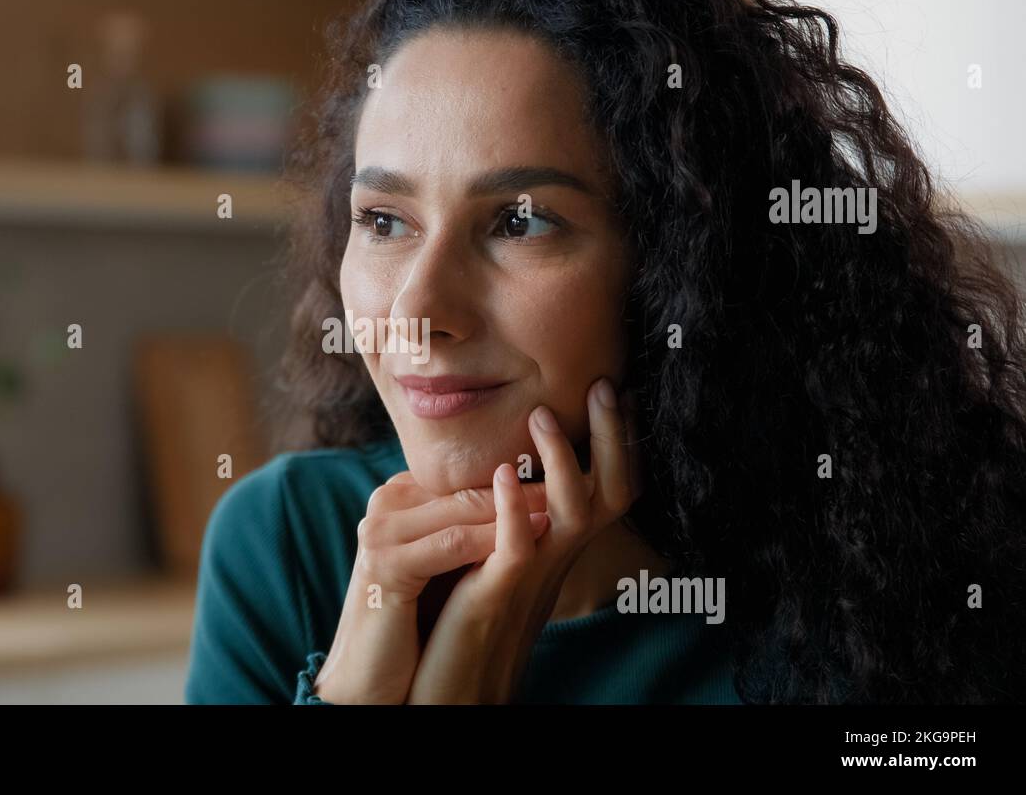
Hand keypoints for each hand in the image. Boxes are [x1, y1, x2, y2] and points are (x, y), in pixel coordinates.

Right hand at [312, 467, 547, 703]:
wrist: (367, 671)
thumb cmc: (409, 620)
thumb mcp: (438, 563)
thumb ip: (462, 526)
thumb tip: (524, 502)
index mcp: (396, 498)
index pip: (463, 478)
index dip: (514, 479)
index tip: (560, 477)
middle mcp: (384, 506)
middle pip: (465, 488)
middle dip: (522, 487)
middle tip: (570, 482)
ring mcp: (380, 531)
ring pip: (462, 510)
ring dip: (518, 505)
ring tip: (562, 504)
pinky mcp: (385, 562)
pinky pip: (452, 544)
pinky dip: (495, 538)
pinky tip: (537, 531)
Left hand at [405, 378, 643, 703]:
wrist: (453, 689)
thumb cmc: (467, 621)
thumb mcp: (498, 562)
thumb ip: (512, 522)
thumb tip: (509, 470)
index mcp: (559, 548)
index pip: (606, 486)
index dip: (621, 442)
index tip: (620, 389)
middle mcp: (558, 560)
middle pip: (611, 492)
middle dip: (614, 437)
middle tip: (606, 384)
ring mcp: (531, 579)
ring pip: (574, 514)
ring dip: (562, 461)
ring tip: (542, 414)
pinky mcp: (495, 598)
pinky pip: (515, 549)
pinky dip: (512, 507)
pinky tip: (500, 472)